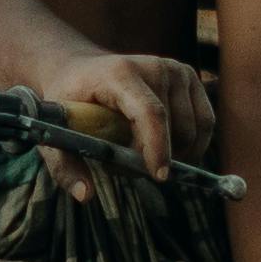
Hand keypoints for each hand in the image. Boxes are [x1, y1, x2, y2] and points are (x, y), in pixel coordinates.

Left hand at [48, 46, 213, 179]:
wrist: (81, 70)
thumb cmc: (69, 104)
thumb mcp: (55, 133)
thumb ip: (65, 166)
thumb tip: (86, 195)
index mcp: (120, 74)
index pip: (150, 113)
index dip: (158, 147)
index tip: (158, 176)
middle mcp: (153, 66)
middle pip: (174, 127)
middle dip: (157, 157)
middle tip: (128, 165)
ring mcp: (176, 70)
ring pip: (193, 129)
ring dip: (174, 152)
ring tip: (141, 152)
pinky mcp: (189, 77)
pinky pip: (205, 122)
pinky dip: (190, 143)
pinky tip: (164, 145)